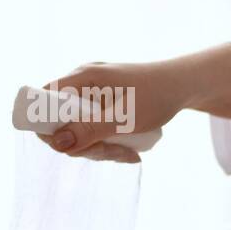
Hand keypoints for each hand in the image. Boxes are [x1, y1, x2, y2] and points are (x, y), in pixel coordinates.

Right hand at [39, 61, 186, 161]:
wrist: (185, 85)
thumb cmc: (157, 94)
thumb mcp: (124, 117)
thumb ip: (90, 130)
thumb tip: (57, 144)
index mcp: (83, 77)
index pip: (45, 97)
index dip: (45, 123)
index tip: (63, 146)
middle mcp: (84, 84)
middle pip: (62, 121)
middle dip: (83, 144)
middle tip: (109, 152)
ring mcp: (93, 96)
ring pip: (79, 130)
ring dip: (99, 148)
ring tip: (127, 153)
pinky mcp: (103, 107)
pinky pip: (93, 130)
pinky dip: (106, 144)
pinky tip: (128, 151)